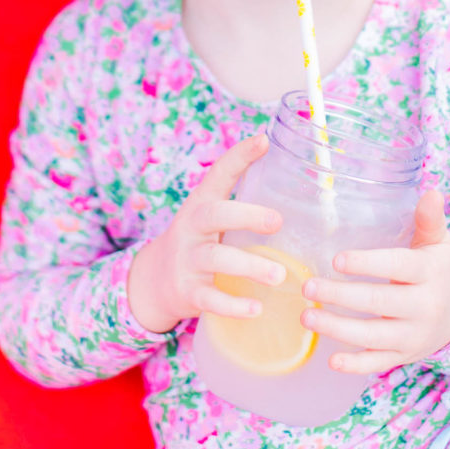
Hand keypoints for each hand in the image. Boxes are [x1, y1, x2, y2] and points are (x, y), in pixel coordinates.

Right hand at [127, 135, 284, 334]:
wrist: (154, 282)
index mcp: (202, 204)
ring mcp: (187, 260)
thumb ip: (240, 206)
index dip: (240, 155)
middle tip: (276, 221)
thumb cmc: (198, 243)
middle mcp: (192, 228)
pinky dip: (233, 305)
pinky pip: (210, 298)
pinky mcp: (187, 291)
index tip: (263, 139)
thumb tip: (295, 194)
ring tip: (279, 275)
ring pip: (216, 259)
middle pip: (214, 215)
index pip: (219, 173)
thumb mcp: (209, 217)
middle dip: (246, 215)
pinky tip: (255, 308)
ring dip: (250, 266)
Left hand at [301, 188, 449, 375]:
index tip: (337, 260)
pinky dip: (355, 365)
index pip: (397, 266)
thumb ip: (430, 219)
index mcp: (429, 272)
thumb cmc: (438, 270)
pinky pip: (379, 363)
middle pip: (380, 302)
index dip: (368, 264)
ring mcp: (413, 335)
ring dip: (338, 328)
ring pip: (374, 335)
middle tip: (308, 286)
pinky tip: (331, 359)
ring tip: (307, 316)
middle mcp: (423, 306)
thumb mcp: (439, 243)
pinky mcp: (404, 356)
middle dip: (341, 296)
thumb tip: (431, 191)